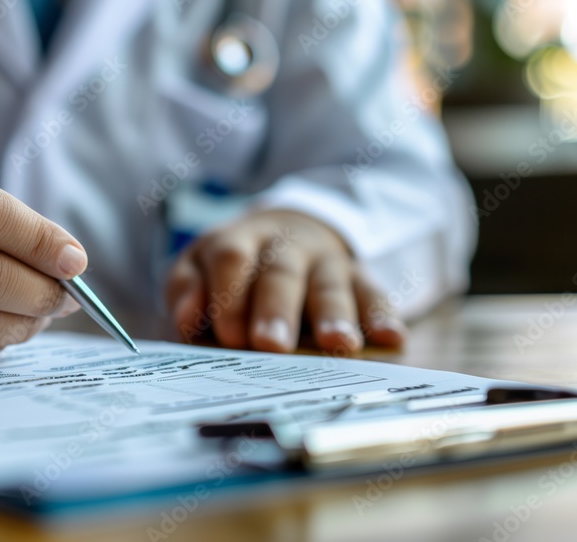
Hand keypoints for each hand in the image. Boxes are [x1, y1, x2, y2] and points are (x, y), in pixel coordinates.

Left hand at [165, 210, 405, 354]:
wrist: (286, 231)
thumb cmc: (234, 267)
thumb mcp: (198, 266)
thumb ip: (186, 289)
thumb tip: (185, 317)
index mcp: (239, 242)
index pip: (232, 260)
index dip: (230, 296)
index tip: (229, 336)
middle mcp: (286, 246)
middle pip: (281, 274)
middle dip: (277, 310)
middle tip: (272, 345)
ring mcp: (326, 261)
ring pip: (330, 285)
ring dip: (335, 316)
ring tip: (339, 346)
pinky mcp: (360, 277)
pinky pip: (374, 293)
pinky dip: (383, 316)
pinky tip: (392, 340)